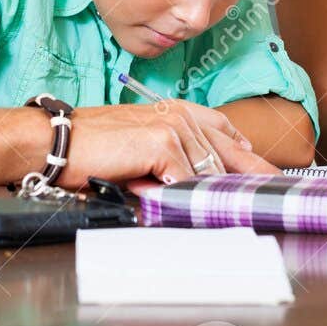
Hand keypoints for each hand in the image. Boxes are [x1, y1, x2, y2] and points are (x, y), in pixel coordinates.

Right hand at [59, 100, 277, 188]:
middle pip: (231, 154)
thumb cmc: (91, 148)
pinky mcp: (164, 144)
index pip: (227, 133)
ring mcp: (175, 127)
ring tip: (219, 214)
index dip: (251, 158)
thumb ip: (174, 158)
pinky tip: (177, 206)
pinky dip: (183, 199)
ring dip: (210, 197)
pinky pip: (187, 183)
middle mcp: (181, 114)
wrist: (57, 142)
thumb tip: (202, 185)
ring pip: (209, 174)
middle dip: (251, 179)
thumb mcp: (141, 146)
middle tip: (270, 200)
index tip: (269, 176)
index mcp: (178, 111)